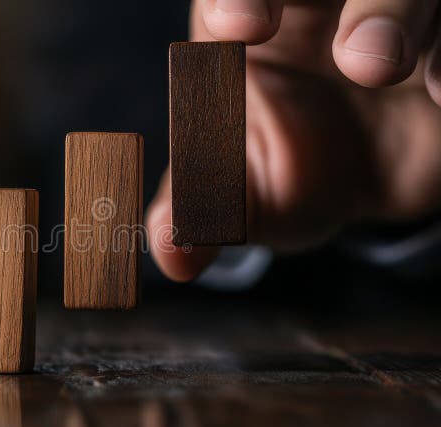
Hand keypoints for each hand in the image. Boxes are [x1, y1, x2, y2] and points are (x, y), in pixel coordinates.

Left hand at [146, 0, 440, 280]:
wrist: (373, 176)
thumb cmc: (291, 164)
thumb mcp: (245, 191)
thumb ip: (203, 206)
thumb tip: (172, 254)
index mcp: (253, 21)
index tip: (237, 28)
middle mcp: (325, 2)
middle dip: (355, 3)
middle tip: (359, 59)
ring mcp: (394, 10)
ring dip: (400, 16)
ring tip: (383, 69)